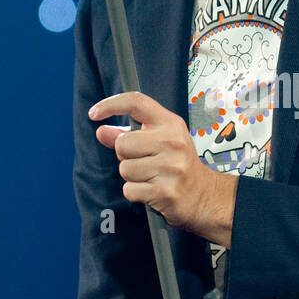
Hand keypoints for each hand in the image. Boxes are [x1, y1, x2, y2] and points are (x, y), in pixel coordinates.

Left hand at [88, 90, 237, 245]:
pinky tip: (151, 190)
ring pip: (124, 168)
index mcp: (170, 124)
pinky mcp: (165, 191)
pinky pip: (129, 189)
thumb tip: (101, 131)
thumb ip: (128, 134)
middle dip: (125, 156)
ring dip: (131, 176)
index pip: (136, 102)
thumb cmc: (178, 165)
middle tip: (144, 161)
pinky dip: (135, 192)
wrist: (204, 196)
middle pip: (122, 143)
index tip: (94, 113)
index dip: (111, 104)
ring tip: (151, 176)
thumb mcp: (159, 142)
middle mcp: (172, 142)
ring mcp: (170, 167)